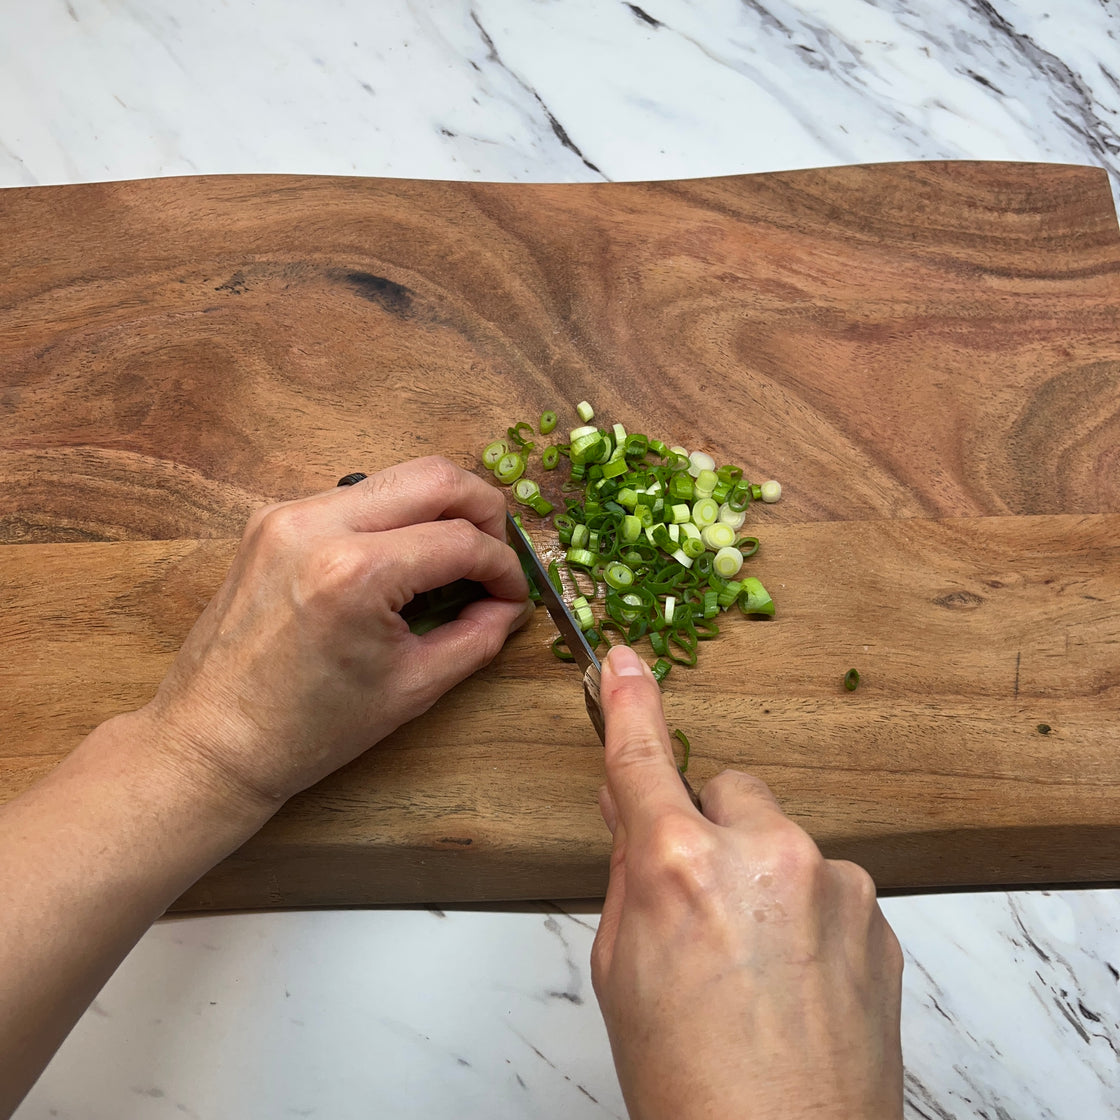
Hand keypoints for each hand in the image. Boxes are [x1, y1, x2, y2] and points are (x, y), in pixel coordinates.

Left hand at [143, 456, 530, 811]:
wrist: (213, 740)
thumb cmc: (307, 728)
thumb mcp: (413, 687)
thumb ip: (478, 635)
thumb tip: (509, 604)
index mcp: (354, 573)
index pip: (460, 540)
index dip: (503, 566)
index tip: (515, 593)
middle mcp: (317, 525)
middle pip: (435, 476)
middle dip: (483, 510)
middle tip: (497, 554)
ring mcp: (288, 515)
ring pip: (396, 477)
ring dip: (439, 509)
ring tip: (454, 560)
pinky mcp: (272, 520)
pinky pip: (356, 497)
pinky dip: (395, 518)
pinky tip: (404, 562)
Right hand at [591, 644, 903, 1119]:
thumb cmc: (688, 1081)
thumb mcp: (623, 969)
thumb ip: (629, 870)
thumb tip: (626, 804)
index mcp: (679, 865)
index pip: (642, 759)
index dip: (629, 703)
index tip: (625, 661)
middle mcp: (763, 854)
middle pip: (727, 788)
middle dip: (708, 823)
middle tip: (701, 898)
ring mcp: (830, 880)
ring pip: (781, 837)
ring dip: (762, 872)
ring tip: (754, 960)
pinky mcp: (876, 912)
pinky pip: (826, 880)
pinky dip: (807, 909)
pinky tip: (796, 976)